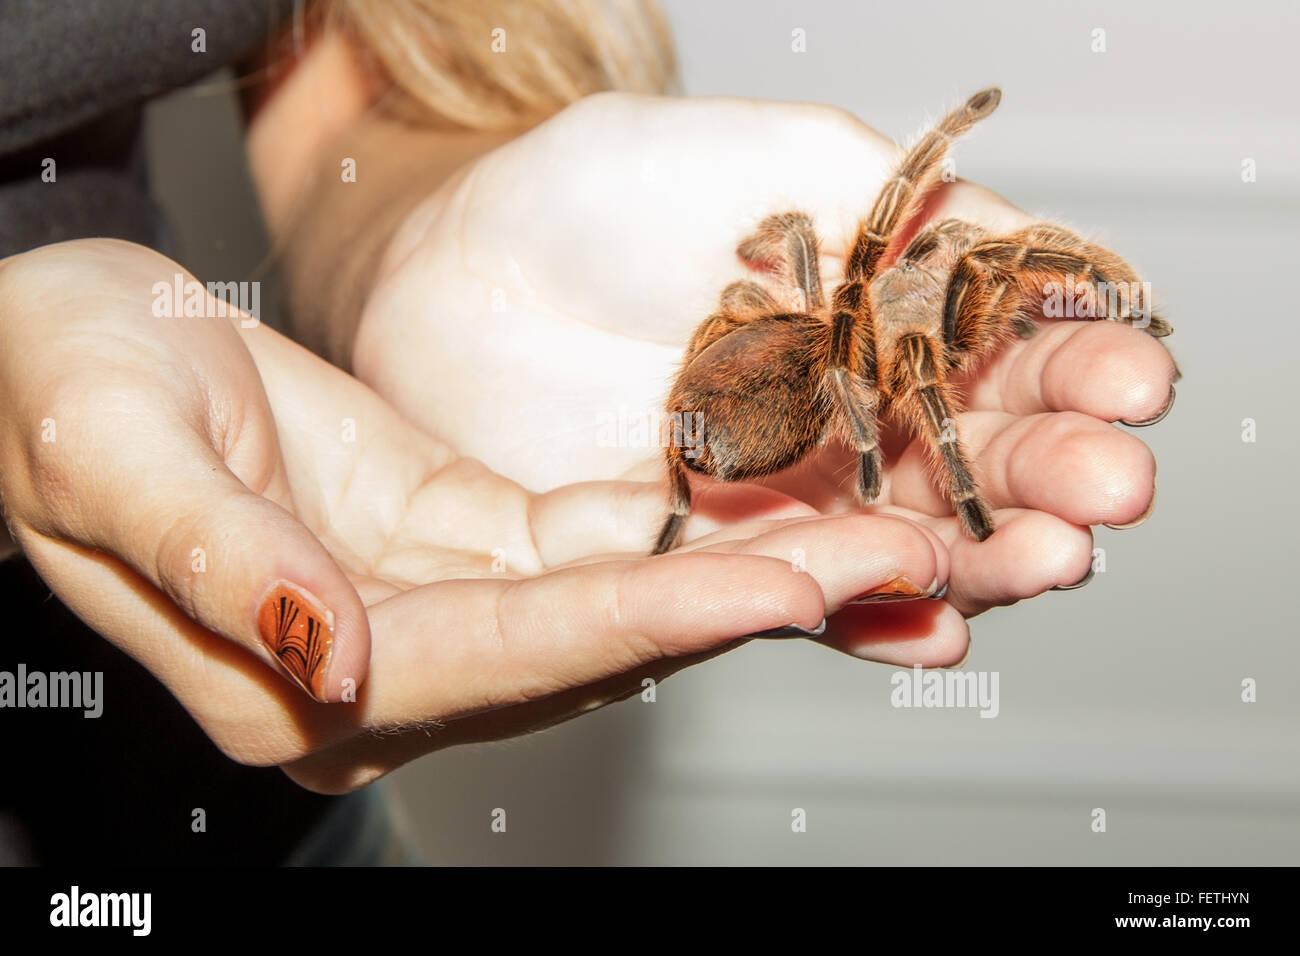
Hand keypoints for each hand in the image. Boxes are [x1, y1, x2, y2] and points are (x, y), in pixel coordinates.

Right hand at [0, 240, 951, 791]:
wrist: (53, 357)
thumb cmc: (51, 393)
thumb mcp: (103, 454)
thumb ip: (218, 565)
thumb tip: (332, 654)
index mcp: (295, 678)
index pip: (509, 654)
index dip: (651, 621)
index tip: (784, 588)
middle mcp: (387, 664)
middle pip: (597, 642)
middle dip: (751, 602)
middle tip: (900, 562)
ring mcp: (432, 608)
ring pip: (618, 601)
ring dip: (749, 570)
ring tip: (886, 538)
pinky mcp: (459, 543)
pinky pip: (593, 545)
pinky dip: (689, 530)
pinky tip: (786, 504)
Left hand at [351, 93, 1174, 636]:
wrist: (447, 269)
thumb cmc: (588, 191)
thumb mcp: (750, 156)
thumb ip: (877, 195)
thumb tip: (1014, 236)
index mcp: (870, 309)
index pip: (997, 342)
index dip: (1071, 361)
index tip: (1129, 377)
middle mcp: (841, 405)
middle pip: (968, 450)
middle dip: (1049, 469)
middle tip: (1112, 487)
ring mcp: (777, 483)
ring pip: (900, 532)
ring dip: (985, 555)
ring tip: (1050, 561)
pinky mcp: (702, 547)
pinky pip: (793, 592)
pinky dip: (866, 614)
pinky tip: (934, 627)